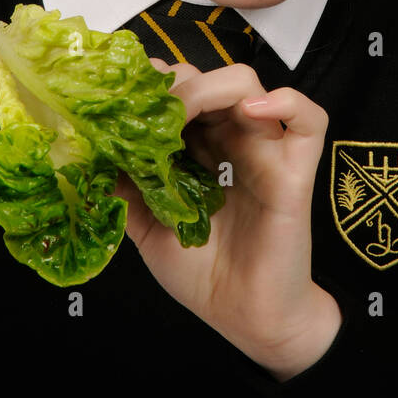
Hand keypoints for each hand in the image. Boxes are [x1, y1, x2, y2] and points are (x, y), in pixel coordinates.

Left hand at [115, 58, 340, 376]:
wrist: (243, 318)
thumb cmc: (202, 274)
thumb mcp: (146, 227)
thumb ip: (124, 186)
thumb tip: (89, 149)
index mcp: (197, 149)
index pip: (179, 91)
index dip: (153, 85)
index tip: (122, 96)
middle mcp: (230, 140)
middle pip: (206, 78)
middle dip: (173, 85)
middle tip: (146, 112)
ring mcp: (264, 151)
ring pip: (248, 85)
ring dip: (209, 88)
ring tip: (184, 114)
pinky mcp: (294, 171)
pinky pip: (308, 121)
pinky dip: (285, 102)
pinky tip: (252, 111)